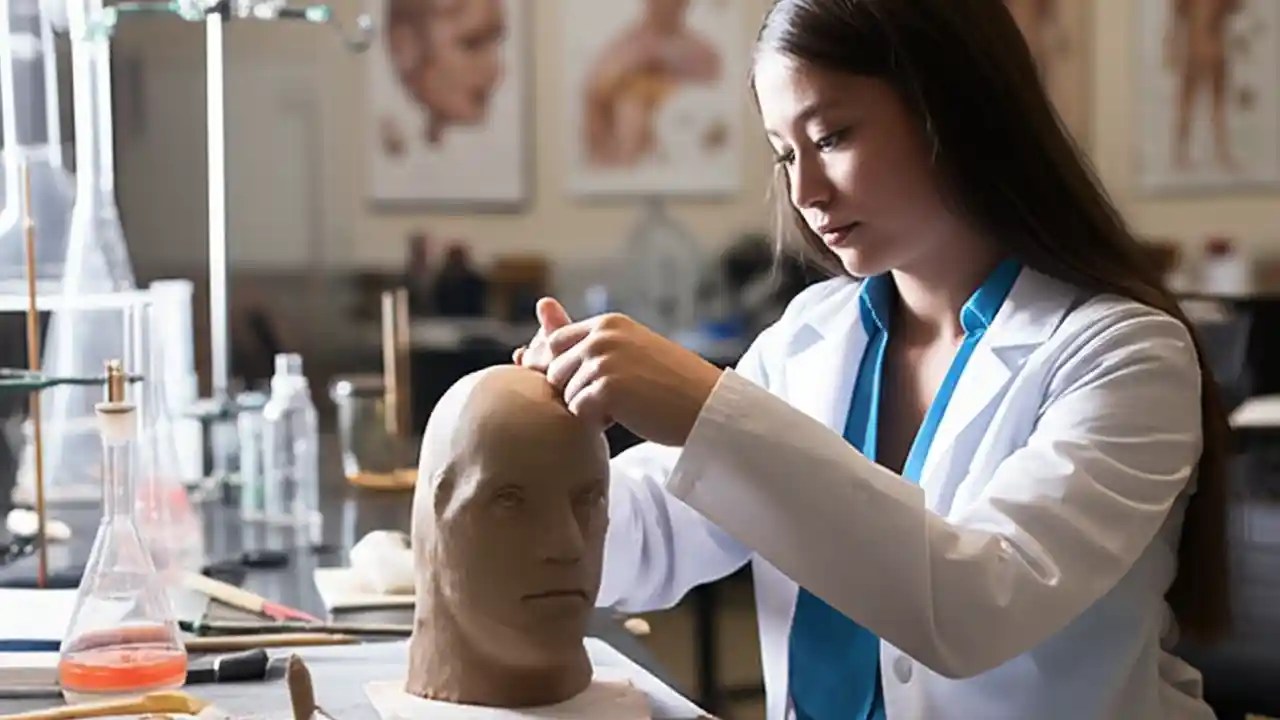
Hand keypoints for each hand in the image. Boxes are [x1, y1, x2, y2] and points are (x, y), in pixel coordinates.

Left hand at [516, 300, 723, 446]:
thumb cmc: (669, 382)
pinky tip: (625, 416)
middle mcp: (601, 337)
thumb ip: (583, 336)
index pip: (554, 342)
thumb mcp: (626, 350)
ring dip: (587, 407)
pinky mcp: (606, 389)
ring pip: (565, 394)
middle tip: (611, 400)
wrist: (707, 405)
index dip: (561, 368)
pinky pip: (578, 412)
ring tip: (624, 406)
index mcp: (607, 324)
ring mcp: (602, 361)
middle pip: (553, 371)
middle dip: (574, 390)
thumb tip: (541, 304)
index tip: (584, 385)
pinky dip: (596, 422)